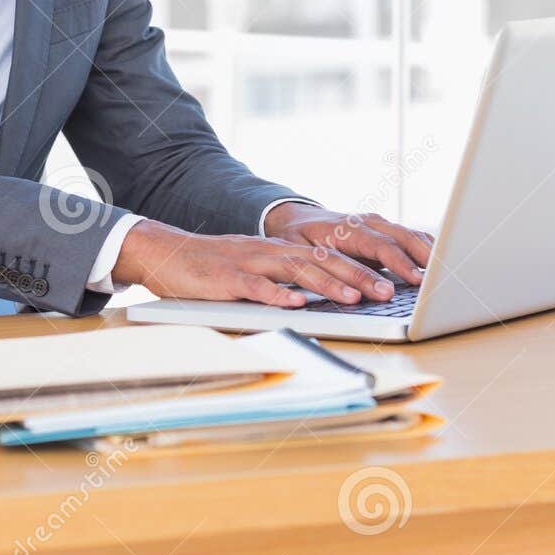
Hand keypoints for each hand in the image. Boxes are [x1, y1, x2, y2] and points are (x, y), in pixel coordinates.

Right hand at [110, 218, 403, 307]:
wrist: (165, 253)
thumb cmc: (211, 268)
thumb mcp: (254, 270)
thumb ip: (283, 280)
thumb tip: (314, 299)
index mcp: (279, 250)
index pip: (327, 255)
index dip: (359, 266)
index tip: (389, 280)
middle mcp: (269, 252)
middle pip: (320, 260)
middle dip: (356, 275)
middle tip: (385, 291)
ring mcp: (248, 263)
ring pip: (294, 271)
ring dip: (326, 284)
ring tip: (354, 297)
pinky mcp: (226, 278)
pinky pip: (254, 287)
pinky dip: (275, 295)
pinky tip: (294, 305)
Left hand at [262, 201, 433, 287]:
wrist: (295, 217)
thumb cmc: (298, 239)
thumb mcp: (304, 256)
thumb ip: (329, 271)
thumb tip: (352, 291)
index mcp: (347, 229)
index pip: (380, 247)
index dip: (399, 265)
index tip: (415, 281)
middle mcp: (367, 222)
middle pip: (403, 237)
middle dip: (423, 258)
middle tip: (440, 278)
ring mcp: (378, 223)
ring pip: (411, 234)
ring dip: (430, 252)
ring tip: (448, 271)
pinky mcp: (384, 229)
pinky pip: (411, 235)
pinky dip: (427, 247)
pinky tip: (439, 262)